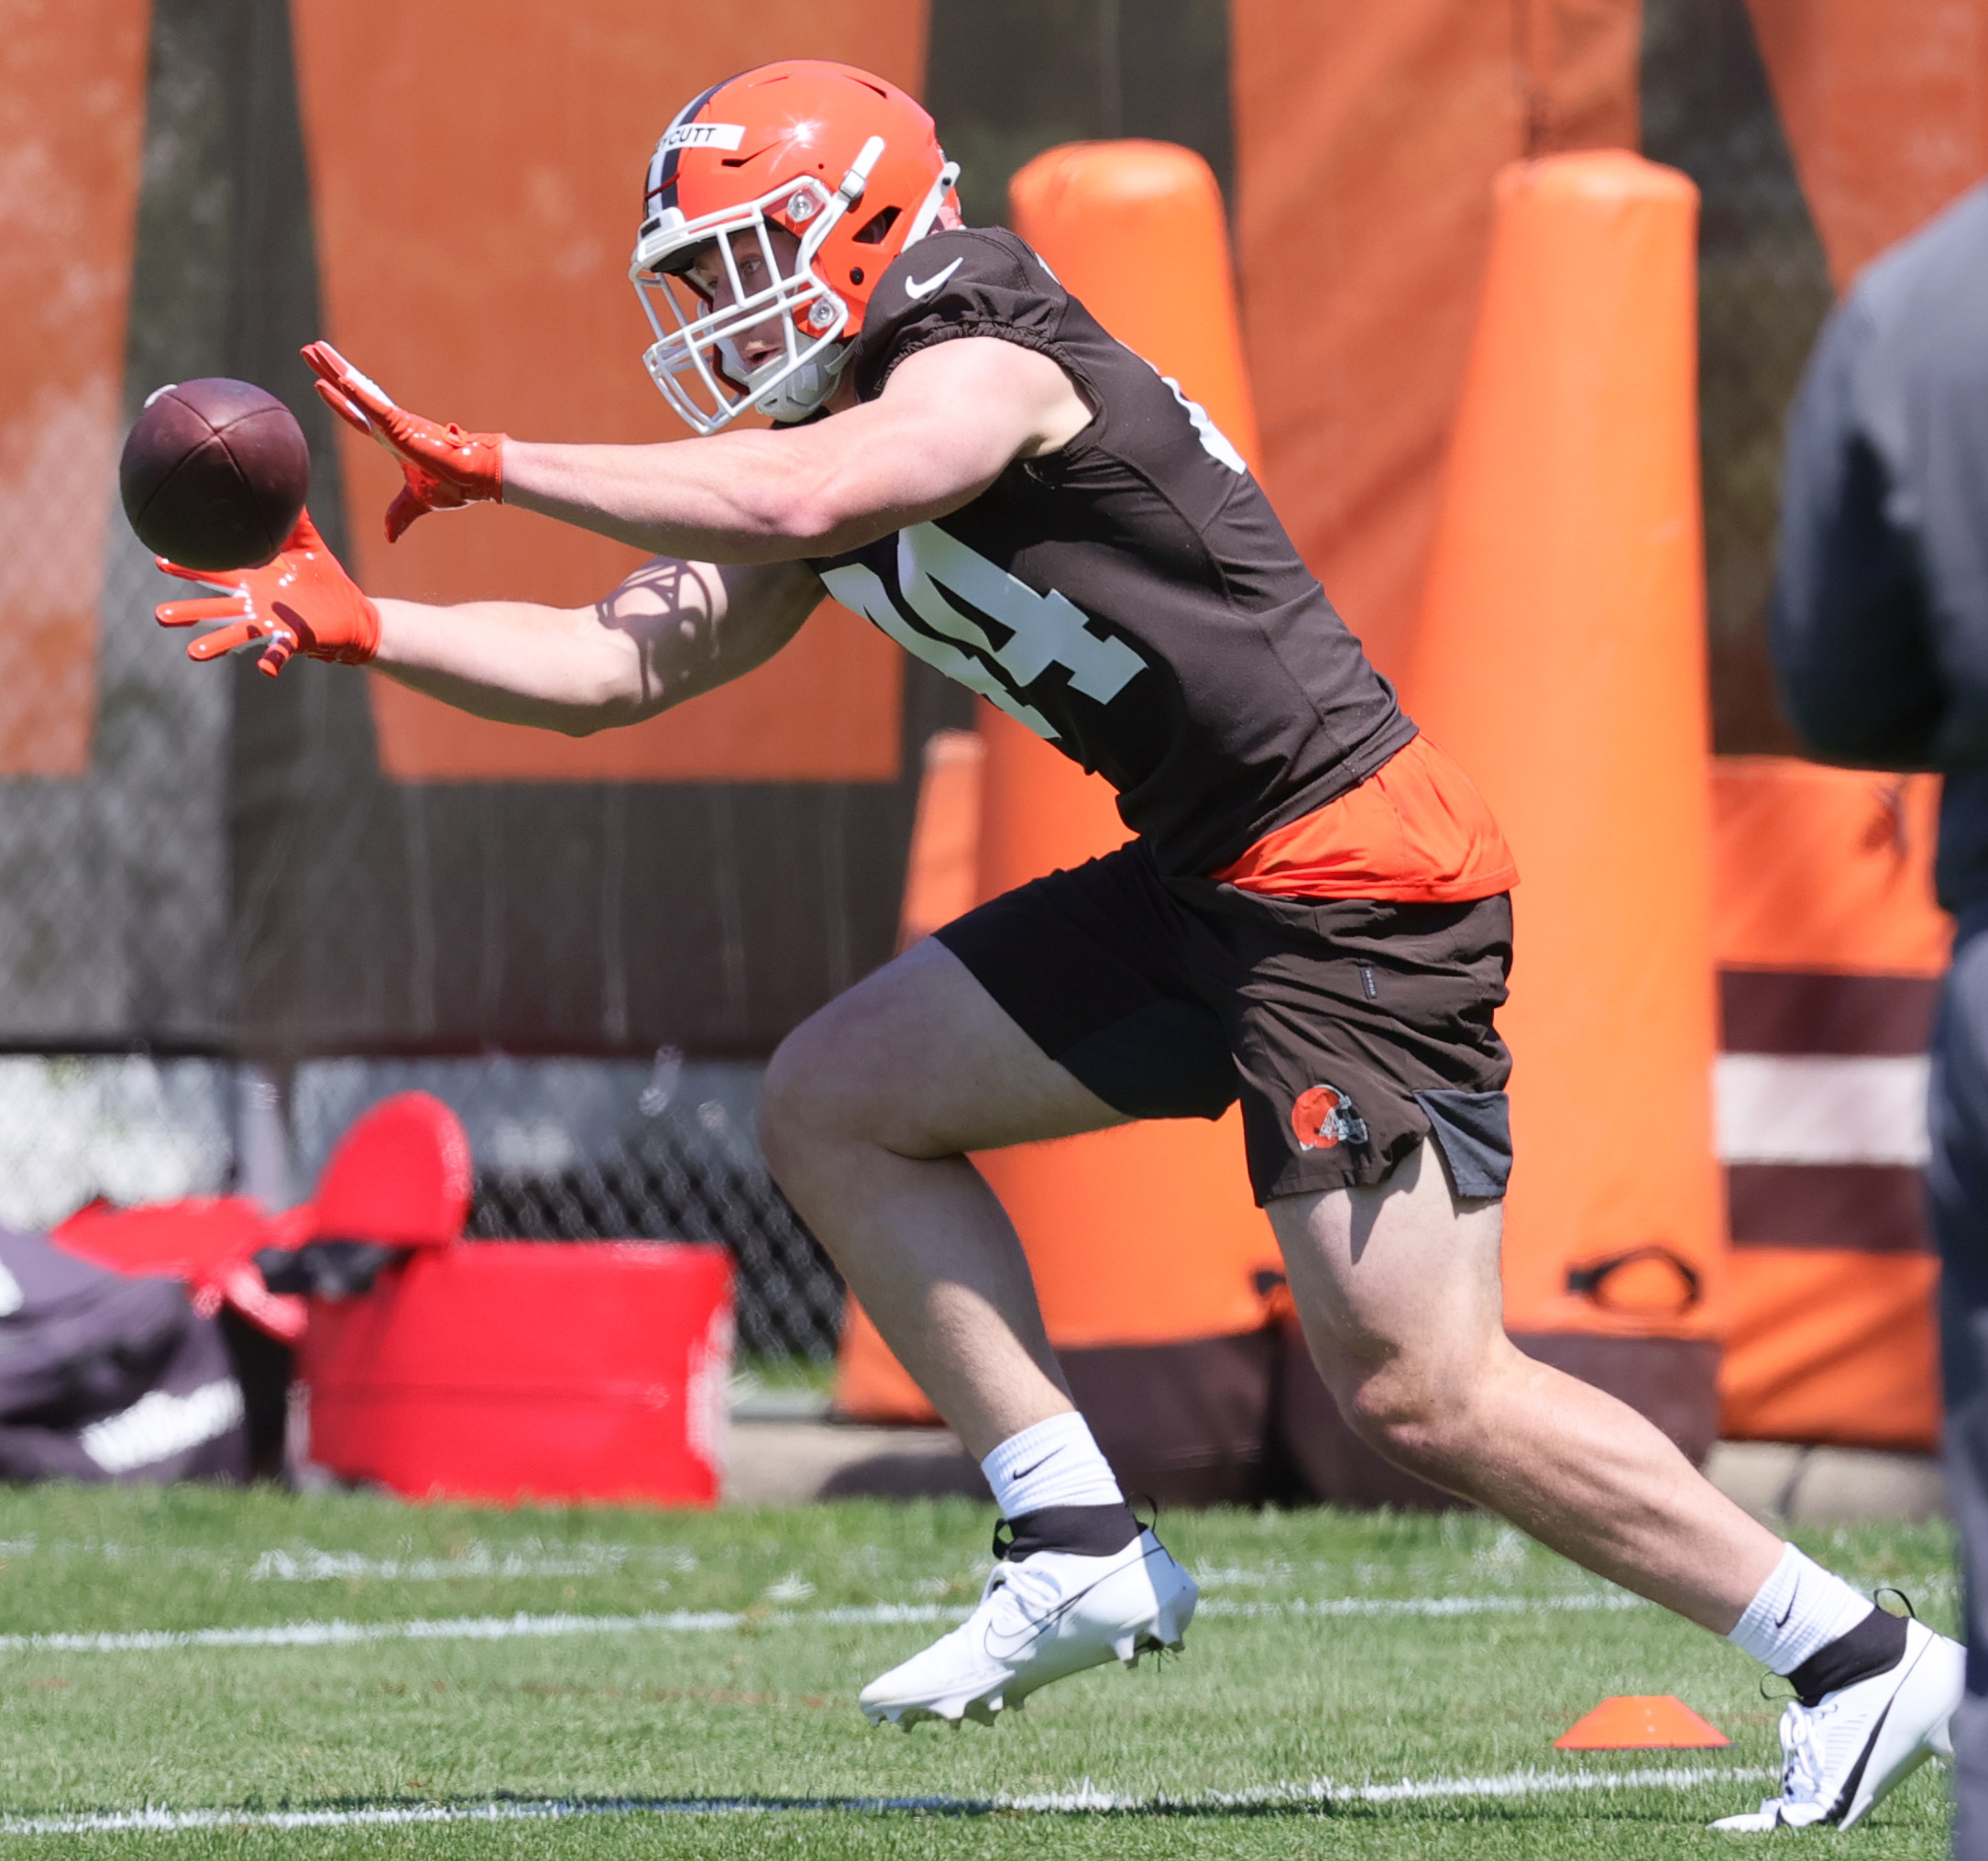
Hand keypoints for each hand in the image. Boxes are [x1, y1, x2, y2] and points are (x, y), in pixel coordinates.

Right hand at [154, 511, 379, 676]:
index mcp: (256, 582)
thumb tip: (289, 479)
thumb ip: (296, 518)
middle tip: (159, 617)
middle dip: (189, 611)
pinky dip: (272, 659)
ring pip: (238, 633)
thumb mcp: (309, 544)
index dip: (189, 568)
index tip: (160, 560)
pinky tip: (263, 668)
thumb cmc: (327, 581)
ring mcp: (273, 624)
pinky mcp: (296, 639)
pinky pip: (281, 651)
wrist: (354, 612)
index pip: (216, 572)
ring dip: (217, 643)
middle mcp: (257, 606)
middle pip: (216, 607)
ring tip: (194, 653)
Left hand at [301, 340, 505, 542]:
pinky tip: (339, 378)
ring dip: (335, 369)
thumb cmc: (455, 484)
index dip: (337, 400)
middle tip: (309, 350)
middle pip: (352, 394)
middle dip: (330, 371)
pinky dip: (358, 393)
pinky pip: (376, 407)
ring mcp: (396, 422)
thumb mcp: (417, 502)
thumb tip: (390, 537)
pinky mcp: (404, 426)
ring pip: (358, 392)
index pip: (357, 416)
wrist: (479, 478)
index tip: (319, 380)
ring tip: (314, 348)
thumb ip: (400, 514)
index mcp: (392, 439)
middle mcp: (391, 425)